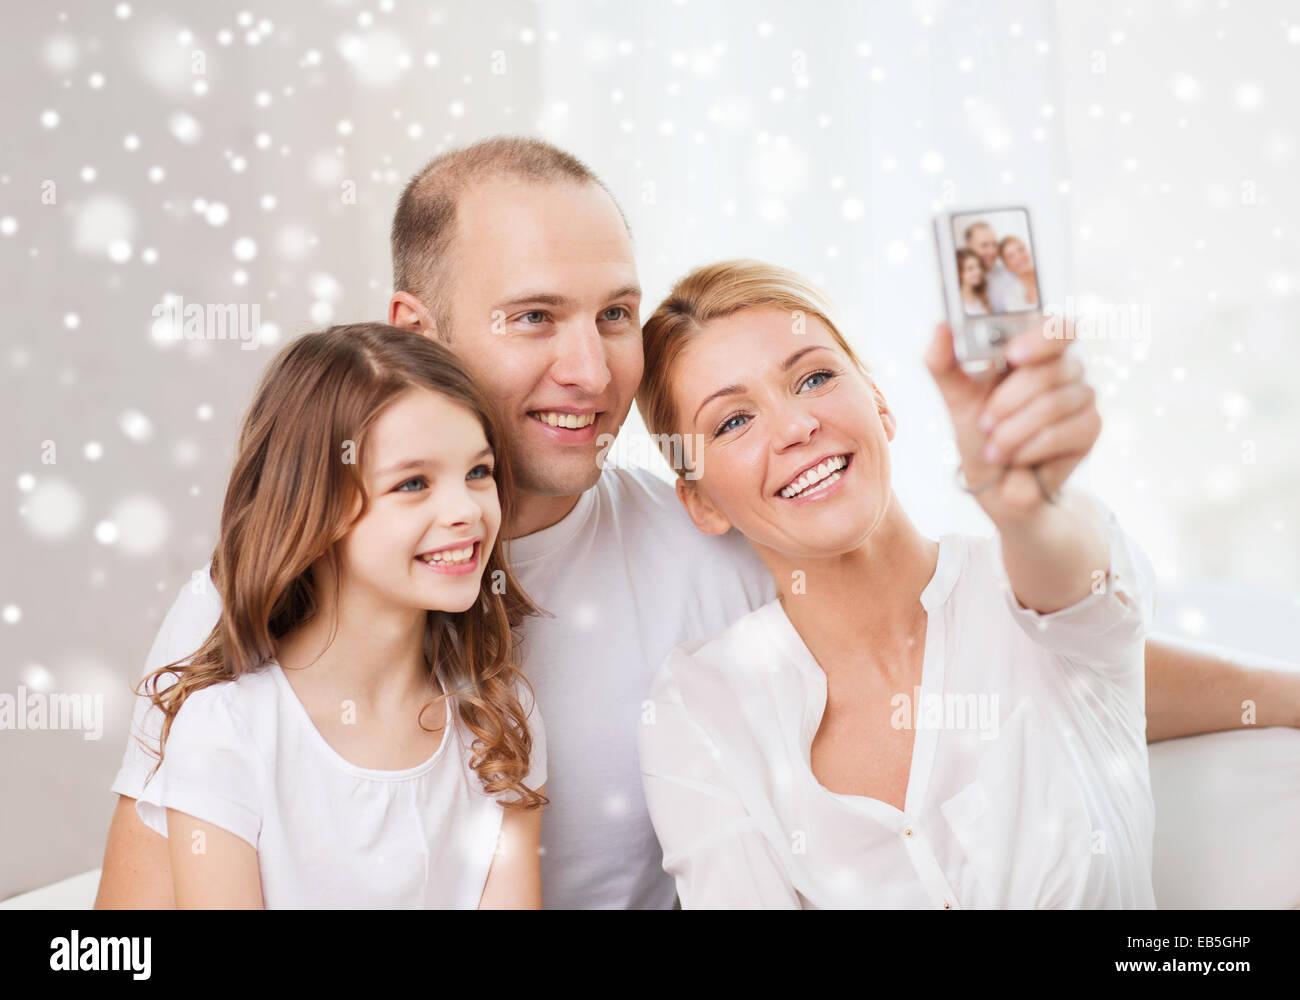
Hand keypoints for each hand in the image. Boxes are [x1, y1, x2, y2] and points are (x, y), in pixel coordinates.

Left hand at [924, 317, 1100, 522]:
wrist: (996, 483)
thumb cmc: (980, 433)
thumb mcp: (956, 398)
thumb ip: (943, 362)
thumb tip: (940, 327)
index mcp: (1034, 351)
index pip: (1057, 326)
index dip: (1040, 338)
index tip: (1012, 356)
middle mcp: (1064, 368)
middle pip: (1050, 370)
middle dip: (1008, 402)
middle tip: (985, 423)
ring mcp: (1082, 396)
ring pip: (1053, 404)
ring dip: (1014, 431)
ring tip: (995, 447)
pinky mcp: (1091, 427)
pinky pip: (1063, 431)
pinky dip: (1029, 448)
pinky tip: (1016, 457)